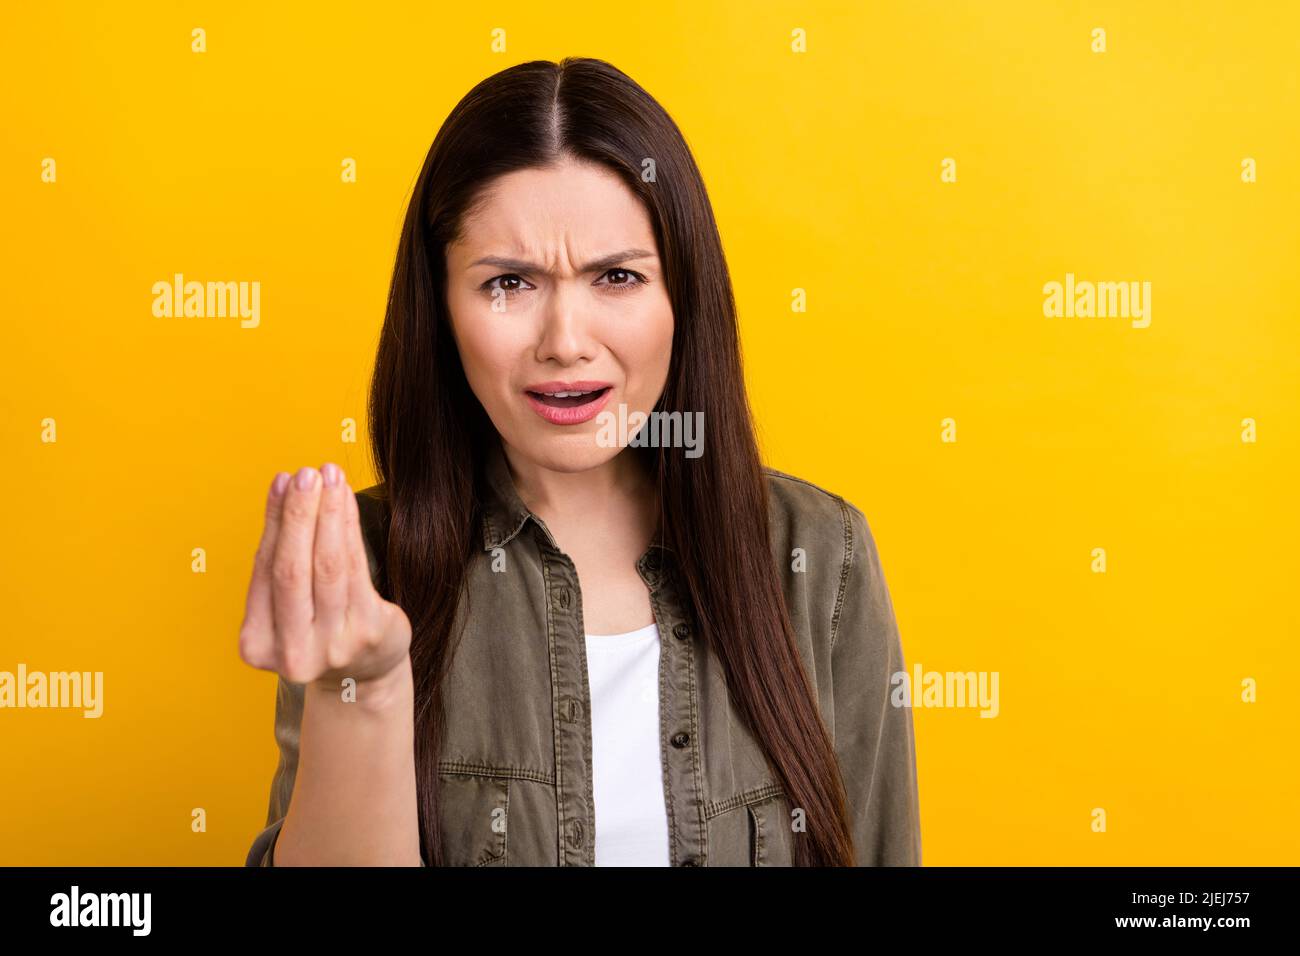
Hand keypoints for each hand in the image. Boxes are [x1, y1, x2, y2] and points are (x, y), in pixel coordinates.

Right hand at [238, 464, 411, 691]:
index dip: (274, 520)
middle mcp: (293, 652)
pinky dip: (350, 529)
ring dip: (329, 514)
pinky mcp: (369, 632)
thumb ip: (280, 552)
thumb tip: (282, 486)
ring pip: (328, 566)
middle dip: (298, 515)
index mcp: (257, 645)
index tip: (281, 481)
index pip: (264, 569)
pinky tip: (347, 502)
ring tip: (330, 478)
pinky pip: (358, 569)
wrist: (361, 676)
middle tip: (306, 475)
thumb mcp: (286, 602)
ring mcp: (334, 646)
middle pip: (292, 569)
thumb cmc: (317, 627)